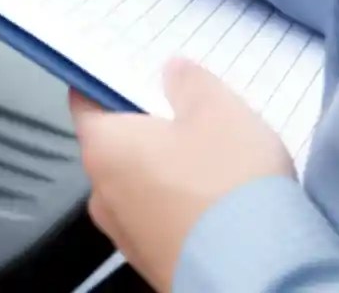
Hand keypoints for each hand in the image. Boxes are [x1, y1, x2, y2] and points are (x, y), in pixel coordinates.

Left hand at [70, 58, 294, 292]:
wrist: (254, 274)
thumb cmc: (228, 186)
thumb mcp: (218, 110)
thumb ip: (189, 82)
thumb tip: (172, 71)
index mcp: (104, 147)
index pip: (84, 101)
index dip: (104, 78)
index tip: (128, 66)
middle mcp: (103, 193)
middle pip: (116, 144)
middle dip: (146, 125)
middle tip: (186, 107)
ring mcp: (127, 234)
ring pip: (139, 184)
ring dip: (167, 167)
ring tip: (213, 154)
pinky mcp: (155, 260)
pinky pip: (161, 218)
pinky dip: (181, 203)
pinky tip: (218, 196)